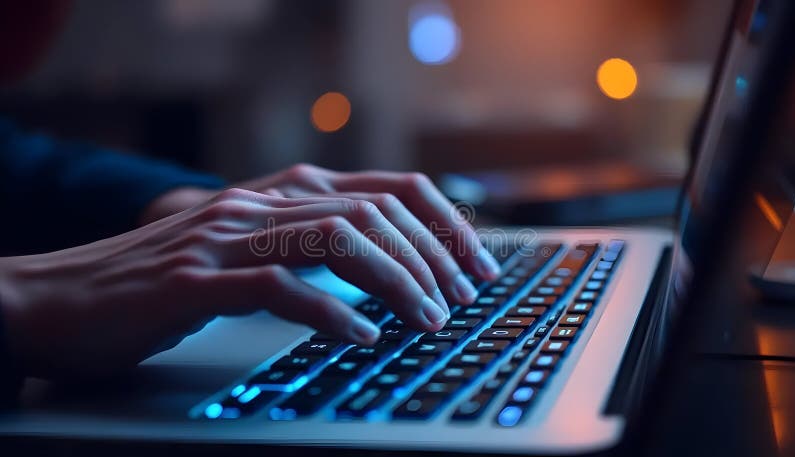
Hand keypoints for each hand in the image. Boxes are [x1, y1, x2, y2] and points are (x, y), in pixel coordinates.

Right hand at [142, 164, 500, 303]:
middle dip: (432, 259)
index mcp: (281, 193)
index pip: (388, 189)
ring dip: (396, 282)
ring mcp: (226, 237)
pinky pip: (278, 286)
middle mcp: (260, 203)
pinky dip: (331, 312)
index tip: (476, 268)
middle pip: (374, 212)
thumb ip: (311, 243)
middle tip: (460, 304)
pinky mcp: (195, 281)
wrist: (61, 294)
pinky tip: (362, 337)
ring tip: (426, 321)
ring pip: (337, 239)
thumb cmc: (165, 279)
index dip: (443, 226)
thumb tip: (389, 268)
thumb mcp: (250, 248)